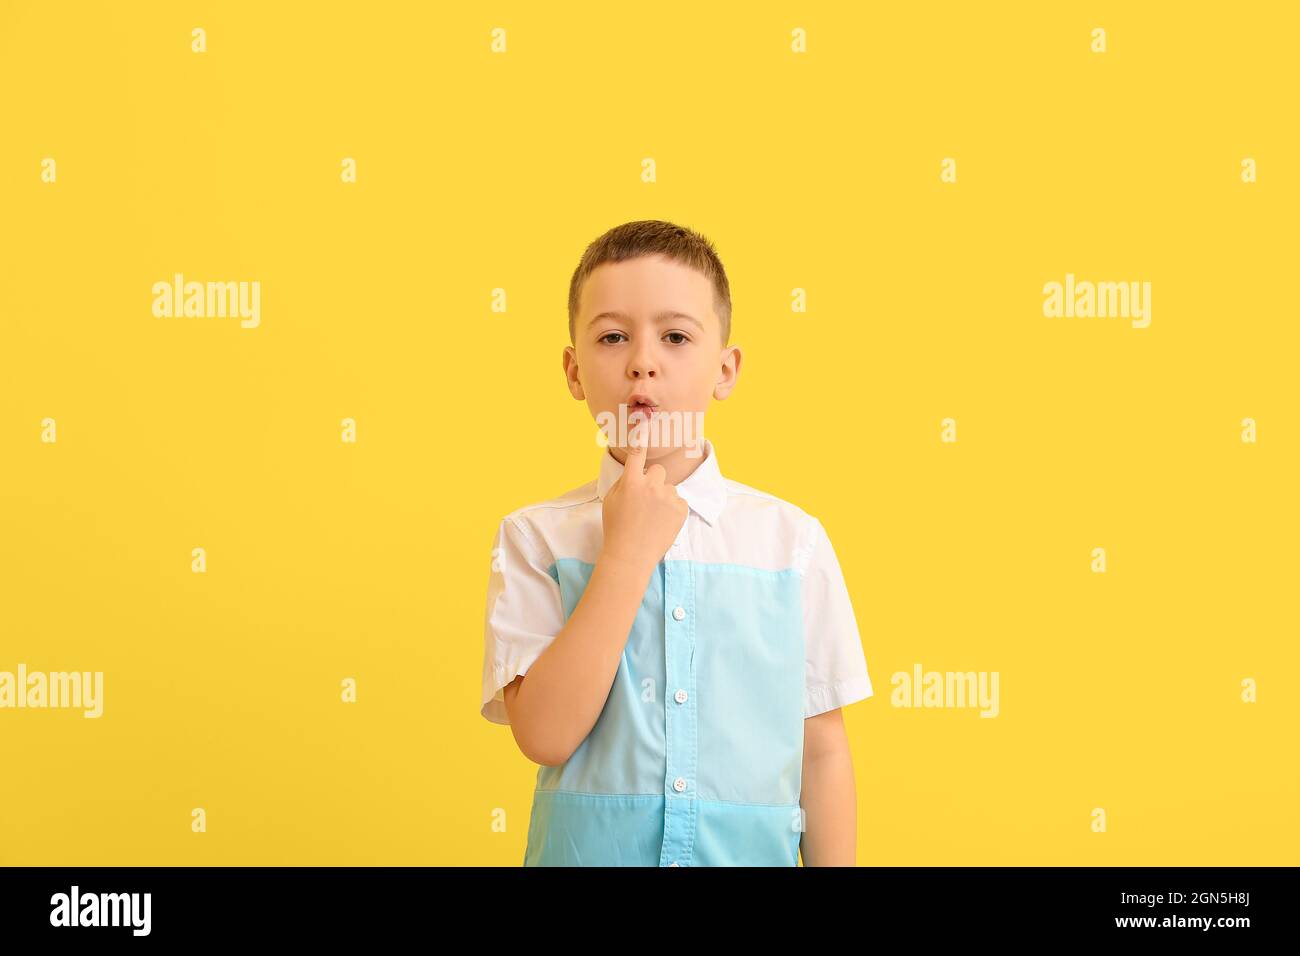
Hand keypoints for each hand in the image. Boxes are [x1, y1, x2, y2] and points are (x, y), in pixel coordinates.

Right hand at [600, 421, 688, 569]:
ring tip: (652, 519)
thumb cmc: (617, 528)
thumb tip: (636, 471)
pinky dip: (672, 511)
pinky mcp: (681, 509)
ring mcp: (667, 497)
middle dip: (653, 482)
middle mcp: (650, 485)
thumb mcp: (611, 501)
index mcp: (630, 482)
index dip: (641, 437)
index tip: (645, 421)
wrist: (631, 556)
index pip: (637, 453)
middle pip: (657, 471)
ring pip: (668, 489)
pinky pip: (678, 502)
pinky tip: (661, 524)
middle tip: (645, 502)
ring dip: (662, 499)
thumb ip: (624, 482)